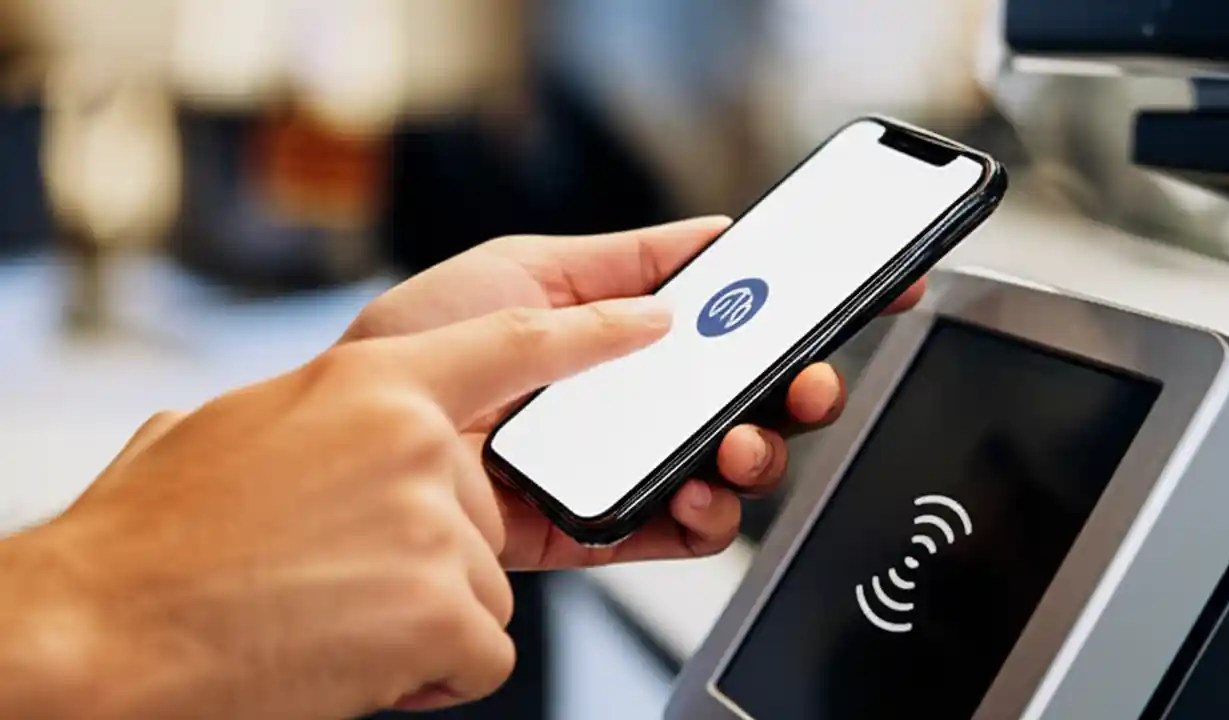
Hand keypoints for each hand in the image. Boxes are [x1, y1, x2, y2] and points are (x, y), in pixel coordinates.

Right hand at [0, 295, 680, 719]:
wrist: (96, 632)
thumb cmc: (154, 541)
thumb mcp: (236, 431)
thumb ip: (318, 414)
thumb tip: (341, 427)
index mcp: (369, 382)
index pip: (515, 341)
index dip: (596, 329)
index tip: (655, 319)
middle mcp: (414, 441)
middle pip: (483, 509)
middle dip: (428, 552)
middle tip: (337, 572)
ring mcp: (433, 524)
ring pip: (481, 583)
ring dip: (419, 613)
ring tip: (328, 613)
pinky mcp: (443, 608)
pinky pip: (483, 648)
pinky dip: (428, 667)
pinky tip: (351, 655)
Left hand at [345, 217, 924, 568]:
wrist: (347, 444)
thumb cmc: (410, 343)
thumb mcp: (514, 273)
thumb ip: (614, 273)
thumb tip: (704, 254)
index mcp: (616, 323)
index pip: (728, 312)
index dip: (796, 302)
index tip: (858, 290)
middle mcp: (626, 396)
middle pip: (742, 395)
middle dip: (795, 388)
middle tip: (808, 383)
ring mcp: (615, 462)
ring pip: (720, 466)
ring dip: (754, 455)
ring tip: (740, 446)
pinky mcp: (593, 526)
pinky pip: (670, 532)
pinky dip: (701, 521)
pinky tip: (697, 502)